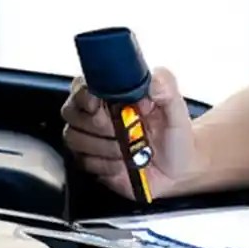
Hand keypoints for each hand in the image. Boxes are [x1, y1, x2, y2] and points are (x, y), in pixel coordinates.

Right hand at [60, 67, 201, 200]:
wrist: (178, 168)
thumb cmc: (174, 134)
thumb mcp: (176, 108)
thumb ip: (167, 89)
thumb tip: (154, 80)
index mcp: (112, 94)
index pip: (81, 85)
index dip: (85, 95)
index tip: (98, 104)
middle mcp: (96, 113)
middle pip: (70, 112)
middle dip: (95, 124)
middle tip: (120, 130)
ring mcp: (91, 138)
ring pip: (74, 138)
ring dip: (103, 146)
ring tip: (129, 149)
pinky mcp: (91, 161)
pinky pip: (83, 162)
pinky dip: (105, 165)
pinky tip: (124, 163)